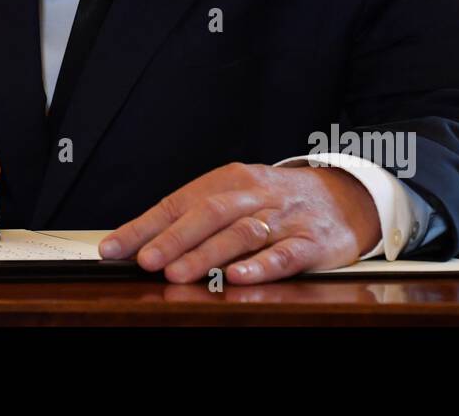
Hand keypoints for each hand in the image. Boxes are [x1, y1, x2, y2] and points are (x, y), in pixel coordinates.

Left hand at [98, 162, 380, 283]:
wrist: (344, 195)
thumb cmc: (276, 201)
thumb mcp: (235, 197)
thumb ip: (192, 218)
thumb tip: (139, 244)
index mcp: (228, 181)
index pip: (178, 202)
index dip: (144, 226)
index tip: (113, 249)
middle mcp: (253, 195)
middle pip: (209, 212)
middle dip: (174, 239)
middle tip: (147, 262)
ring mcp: (284, 218)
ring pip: (242, 233)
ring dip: (207, 254)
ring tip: (179, 274)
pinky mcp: (312, 242)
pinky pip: (286, 254)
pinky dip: (261, 266)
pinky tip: (238, 277)